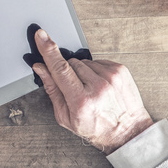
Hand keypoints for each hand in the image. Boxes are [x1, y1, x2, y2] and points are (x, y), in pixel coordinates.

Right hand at [30, 31, 152, 153]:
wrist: (127, 131)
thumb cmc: (96, 127)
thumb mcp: (65, 116)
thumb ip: (52, 89)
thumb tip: (41, 68)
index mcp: (81, 101)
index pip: (60, 69)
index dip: (48, 51)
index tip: (41, 36)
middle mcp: (98, 87)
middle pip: (70, 64)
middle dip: (68, 73)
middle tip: (75, 89)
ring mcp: (111, 77)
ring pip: (83, 62)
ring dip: (82, 73)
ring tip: (90, 89)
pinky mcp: (120, 70)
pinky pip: (97, 61)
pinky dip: (95, 71)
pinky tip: (99, 85)